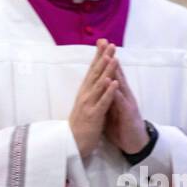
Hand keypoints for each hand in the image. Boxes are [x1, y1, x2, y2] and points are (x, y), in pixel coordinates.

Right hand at [69, 40, 118, 156]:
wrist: (71, 143)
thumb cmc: (79, 124)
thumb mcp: (84, 103)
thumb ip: (89, 90)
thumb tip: (93, 77)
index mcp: (84, 91)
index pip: (92, 70)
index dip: (98, 56)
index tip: (104, 43)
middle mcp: (85, 94)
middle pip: (96, 73)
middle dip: (103, 58)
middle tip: (110, 45)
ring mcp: (89, 104)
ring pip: (99, 84)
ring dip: (107, 71)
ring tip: (113, 58)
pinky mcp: (94, 115)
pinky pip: (103, 102)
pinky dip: (108, 92)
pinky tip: (114, 82)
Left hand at [104, 55, 149, 157]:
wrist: (135, 144)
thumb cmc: (122, 125)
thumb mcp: (112, 108)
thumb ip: (107, 96)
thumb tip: (100, 85)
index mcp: (117, 93)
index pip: (110, 72)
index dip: (104, 59)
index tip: (98, 45)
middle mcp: (124, 94)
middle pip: (116, 73)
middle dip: (110, 58)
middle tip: (105, 42)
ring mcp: (127, 102)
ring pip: (120, 84)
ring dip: (115, 71)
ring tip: (110, 57)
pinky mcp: (129, 114)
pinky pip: (122, 102)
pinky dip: (117, 94)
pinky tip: (114, 85)